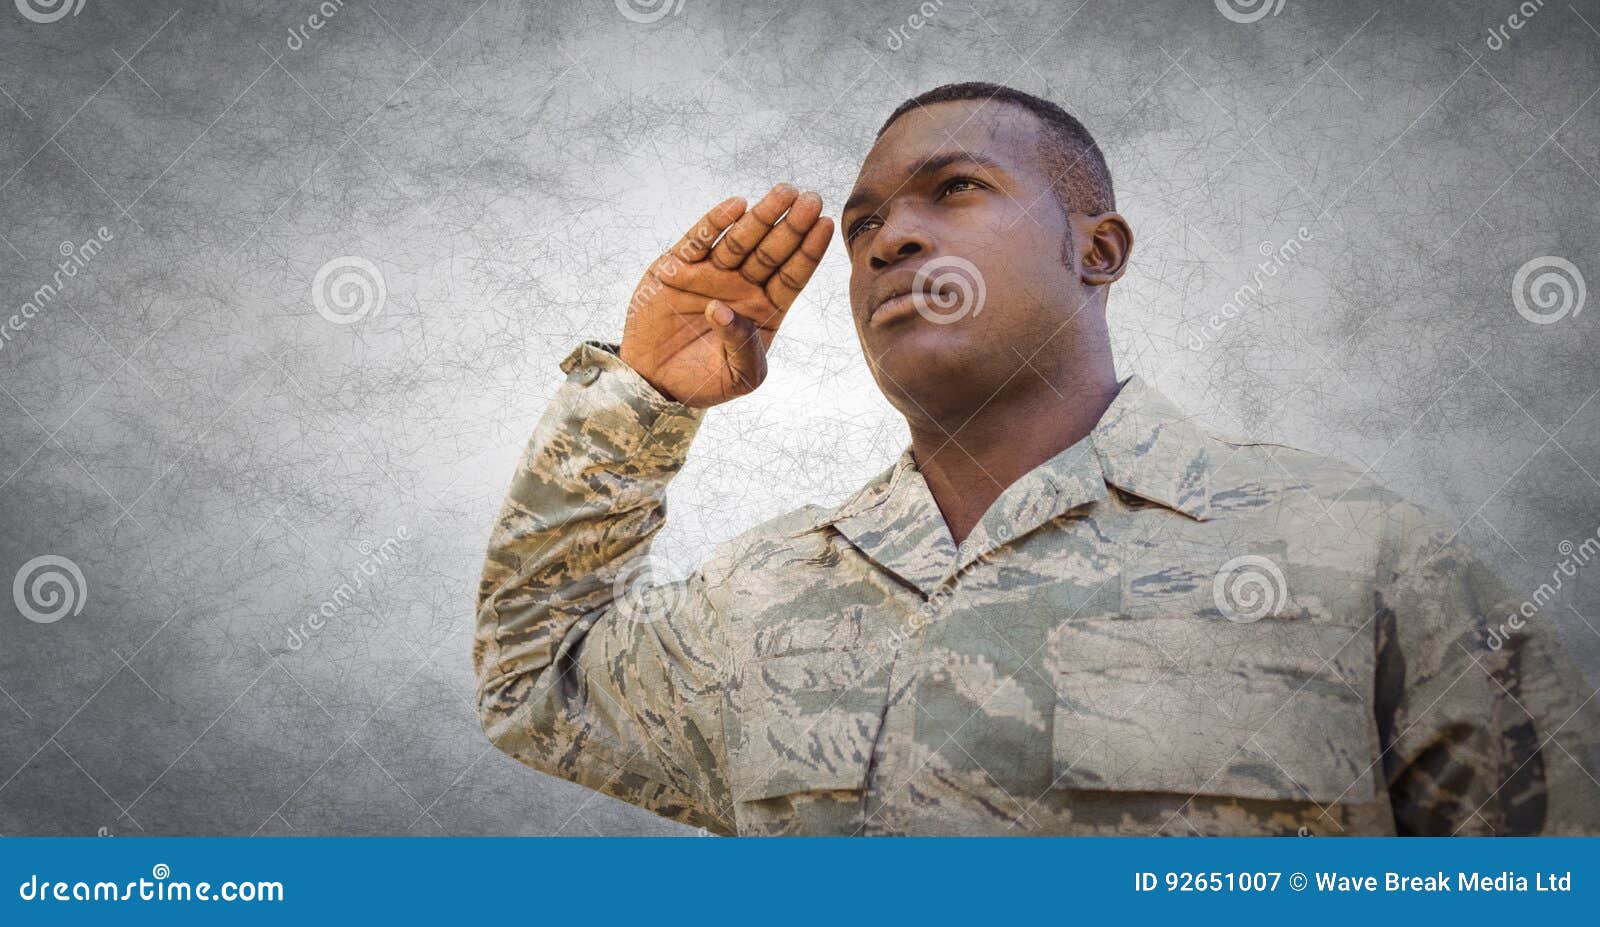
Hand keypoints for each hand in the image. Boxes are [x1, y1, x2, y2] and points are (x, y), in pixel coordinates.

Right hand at [619, 184, 832, 407]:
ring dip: (762, 215)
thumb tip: (724, 309)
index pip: (792, 275)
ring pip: (741, 240)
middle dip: (792, 225)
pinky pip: (699, 240)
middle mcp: (741, 286)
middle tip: (811, 198)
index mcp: (764, 309)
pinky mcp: (676, 269)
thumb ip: (744, 347)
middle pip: (772, 251)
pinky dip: (715, 222)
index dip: (809, 251)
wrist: (656, 383)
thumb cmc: (706, 381)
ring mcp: (710, 274)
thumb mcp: (740, 376)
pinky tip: (736, 205)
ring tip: (784, 192)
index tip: (824, 226)